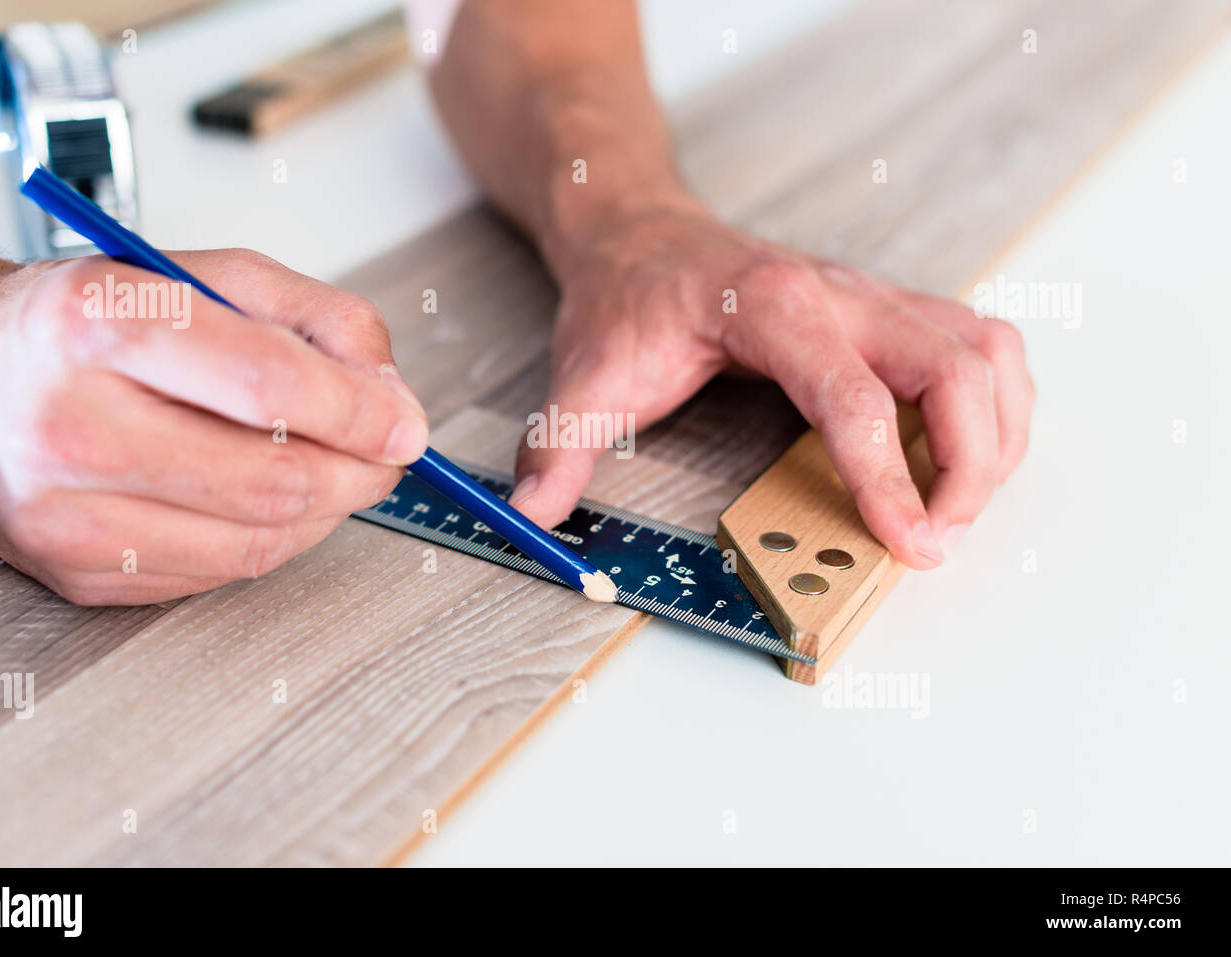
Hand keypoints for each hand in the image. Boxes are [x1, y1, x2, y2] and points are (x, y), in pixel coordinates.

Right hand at [0, 248, 427, 603]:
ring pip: (258, 542)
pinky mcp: (74, 572)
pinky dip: (271, 540)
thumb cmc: (88, 319)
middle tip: (383, 453)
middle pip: (272, 480)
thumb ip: (315, 317)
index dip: (361, 414)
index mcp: (101, 321)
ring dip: (326, 512)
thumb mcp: (208, 276)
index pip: (269, 385)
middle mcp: (71, 422)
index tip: (407, 427)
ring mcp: (65, 513)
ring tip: (332, 471)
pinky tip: (267, 500)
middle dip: (359, 472)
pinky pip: (220, 575)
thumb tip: (390, 398)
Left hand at [508, 203, 1033, 568]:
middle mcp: (843, 293)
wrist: (640, 230)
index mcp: (775, 307)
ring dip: (998, 434)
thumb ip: (559, 445)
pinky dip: (995, 404)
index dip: (889, 479)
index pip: (857, 397)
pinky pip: (978, 346)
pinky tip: (965, 454)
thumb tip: (532, 516)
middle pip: (958, 368)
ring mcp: (874, 297)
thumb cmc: (626, 297)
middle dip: (970, 465)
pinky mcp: (888, 311)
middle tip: (937, 540)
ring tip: (962, 506)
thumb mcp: (585, 373)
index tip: (908, 545)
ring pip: (988, 352)